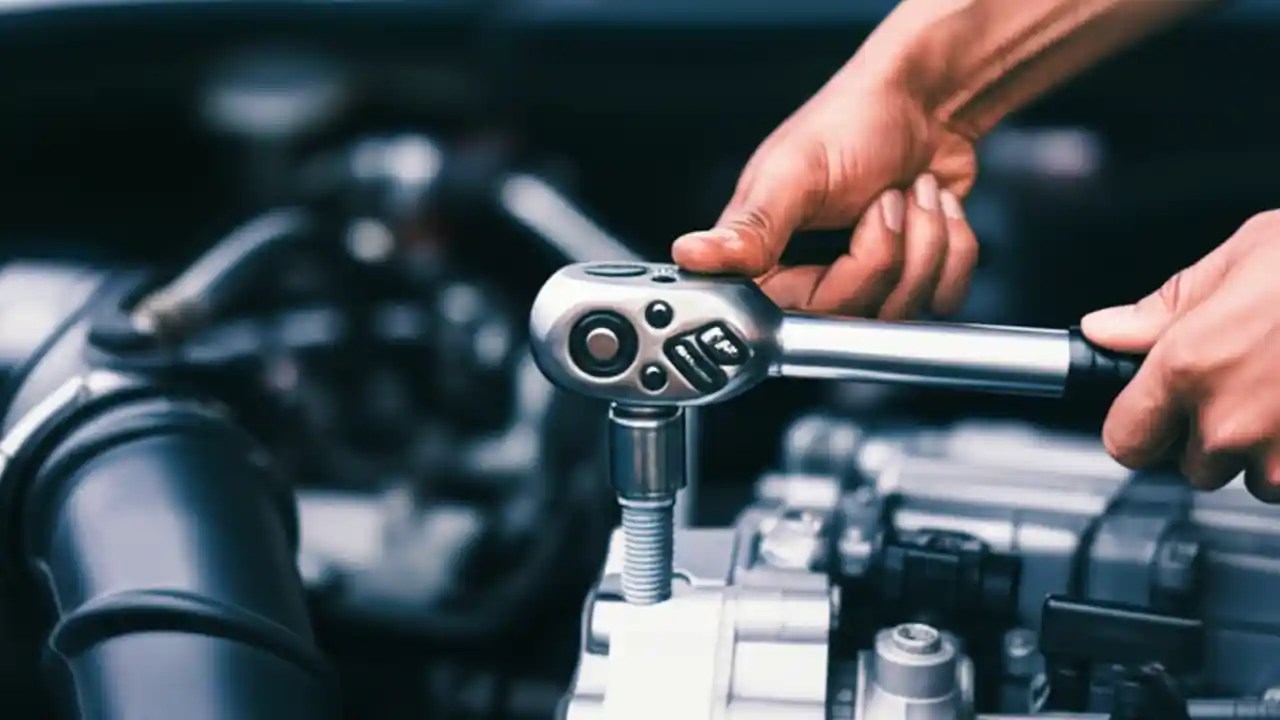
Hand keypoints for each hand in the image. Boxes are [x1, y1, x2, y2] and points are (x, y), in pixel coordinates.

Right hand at [671, 74, 980, 318]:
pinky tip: (934, 208)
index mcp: (764, 258)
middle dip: (892, 251)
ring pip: (908, 311)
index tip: (855, 234)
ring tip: (910, 194)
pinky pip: (945, 298)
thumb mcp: (795, 172)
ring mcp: (863, 285)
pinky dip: (955, 247)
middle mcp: (808, 280)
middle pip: (860, 318)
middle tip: (886, 199)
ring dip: (929, 242)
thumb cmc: (852, 121)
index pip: (801, 316)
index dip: (843, 282)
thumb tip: (690, 255)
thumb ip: (750, 227)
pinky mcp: (910, 283)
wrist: (925, 103)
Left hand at [1082, 211, 1279, 500]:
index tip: (1150, 415)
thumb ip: (1163, 308)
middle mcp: (1231, 422)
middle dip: (1210, 433)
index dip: (1138, 427)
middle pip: (1192, 465)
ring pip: (1254, 481)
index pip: (1126, 440)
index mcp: (1190, 366)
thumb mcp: (1239, 260)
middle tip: (1245, 385)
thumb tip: (1107, 330)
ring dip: (1266, 450)